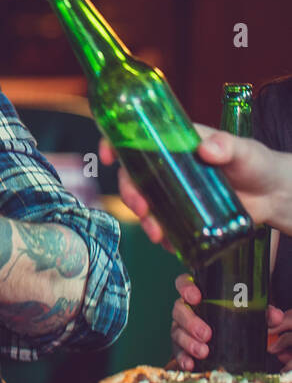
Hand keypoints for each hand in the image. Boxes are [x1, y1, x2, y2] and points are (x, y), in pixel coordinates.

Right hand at [100, 130, 291, 240]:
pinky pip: (163, 225)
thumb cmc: (257, 163)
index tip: (108, 156)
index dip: (114, 144)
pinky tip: (170, 244)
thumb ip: (227, 146)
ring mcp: (172, 192)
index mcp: (173, 143)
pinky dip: (162, 236)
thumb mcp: (244, 150)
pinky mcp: (182, 214)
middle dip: (129, 194)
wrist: (274, 194)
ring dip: (143, 220)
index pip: (134, 138)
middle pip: (132, 176)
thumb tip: (207, 149)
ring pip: (144, 203)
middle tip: (142, 210)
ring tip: (157, 235)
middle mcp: (166, 166)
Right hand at [169, 272, 287, 369]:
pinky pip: (178, 350)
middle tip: (206, 334)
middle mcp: (186, 309)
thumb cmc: (236, 315)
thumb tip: (274, 316)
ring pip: (176, 331)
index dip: (185, 288)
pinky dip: (182, 357)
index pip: (184, 283)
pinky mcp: (182, 344)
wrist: (234, 333)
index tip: (196, 297)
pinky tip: (190, 364)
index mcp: (198, 293)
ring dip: (188, 342)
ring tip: (203, 352)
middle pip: (179, 310)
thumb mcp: (249, 310)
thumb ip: (262, 310)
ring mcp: (181, 327)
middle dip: (190, 322)